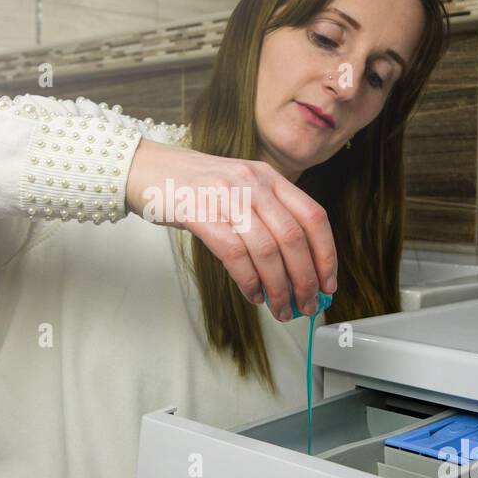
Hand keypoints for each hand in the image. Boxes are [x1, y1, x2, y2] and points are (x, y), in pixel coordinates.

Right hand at [124, 138, 337, 321]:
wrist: (148, 169)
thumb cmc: (197, 187)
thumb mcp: (241, 189)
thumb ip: (268, 219)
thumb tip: (296, 270)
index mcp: (270, 177)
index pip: (313, 216)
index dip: (326, 253)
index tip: (329, 282)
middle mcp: (253, 183)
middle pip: (292, 237)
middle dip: (305, 278)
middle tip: (307, 304)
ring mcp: (226, 196)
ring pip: (266, 250)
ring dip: (279, 287)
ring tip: (282, 308)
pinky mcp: (201, 214)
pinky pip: (234, 255)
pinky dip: (249, 281)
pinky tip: (253, 295)